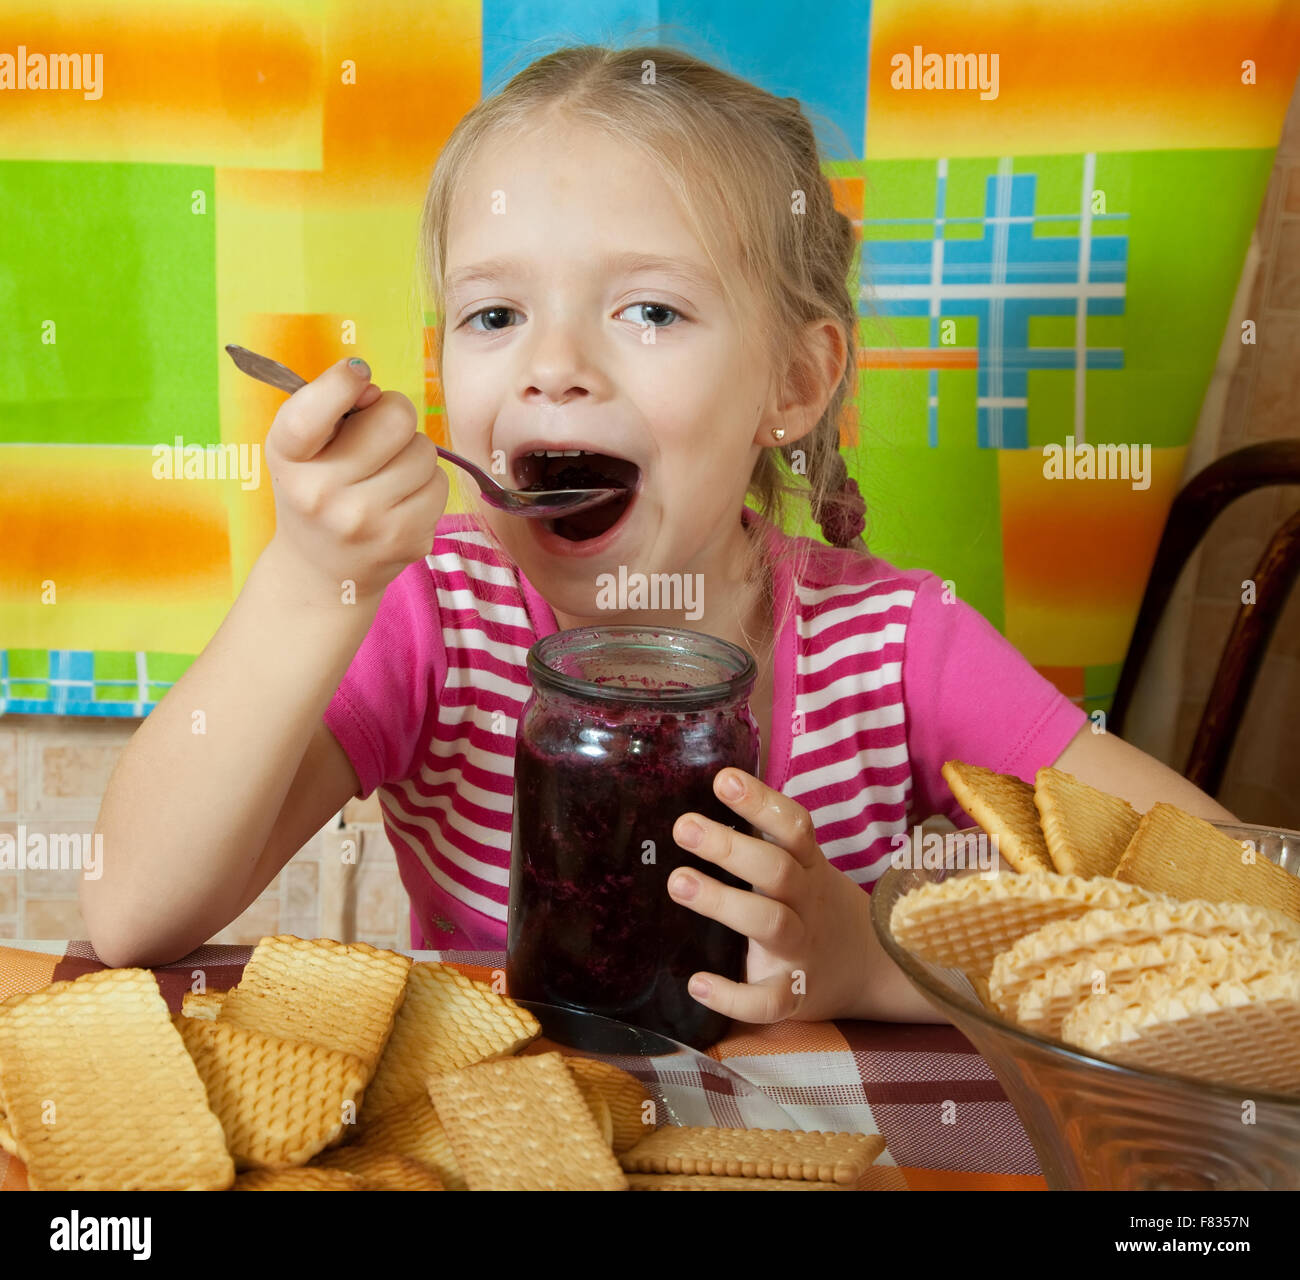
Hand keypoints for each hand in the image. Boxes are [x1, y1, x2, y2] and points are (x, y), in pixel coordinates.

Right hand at [264, 357, 447, 605]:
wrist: (323, 572)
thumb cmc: (316, 490)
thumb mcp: (301, 447)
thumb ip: (328, 406)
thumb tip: (373, 390)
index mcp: (288, 458)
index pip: (312, 410)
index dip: (342, 382)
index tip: (357, 374)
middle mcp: (323, 493)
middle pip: (396, 418)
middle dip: (394, 416)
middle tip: (379, 436)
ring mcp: (368, 522)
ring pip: (425, 451)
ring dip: (413, 455)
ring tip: (387, 475)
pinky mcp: (407, 541)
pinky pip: (440, 485)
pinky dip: (426, 485)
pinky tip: (401, 501)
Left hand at [667, 768, 874, 1023]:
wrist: (869, 969)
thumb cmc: (815, 908)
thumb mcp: (804, 868)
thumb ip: (763, 844)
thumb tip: (700, 808)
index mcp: (809, 867)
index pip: (793, 827)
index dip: (762, 802)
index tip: (724, 780)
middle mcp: (807, 902)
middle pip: (776, 870)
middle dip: (730, 847)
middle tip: (684, 826)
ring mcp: (803, 949)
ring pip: (770, 922)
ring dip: (723, 902)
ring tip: (678, 882)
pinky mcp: (795, 994)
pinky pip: (769, 1000)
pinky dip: (735, 995)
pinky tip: (697, 984)